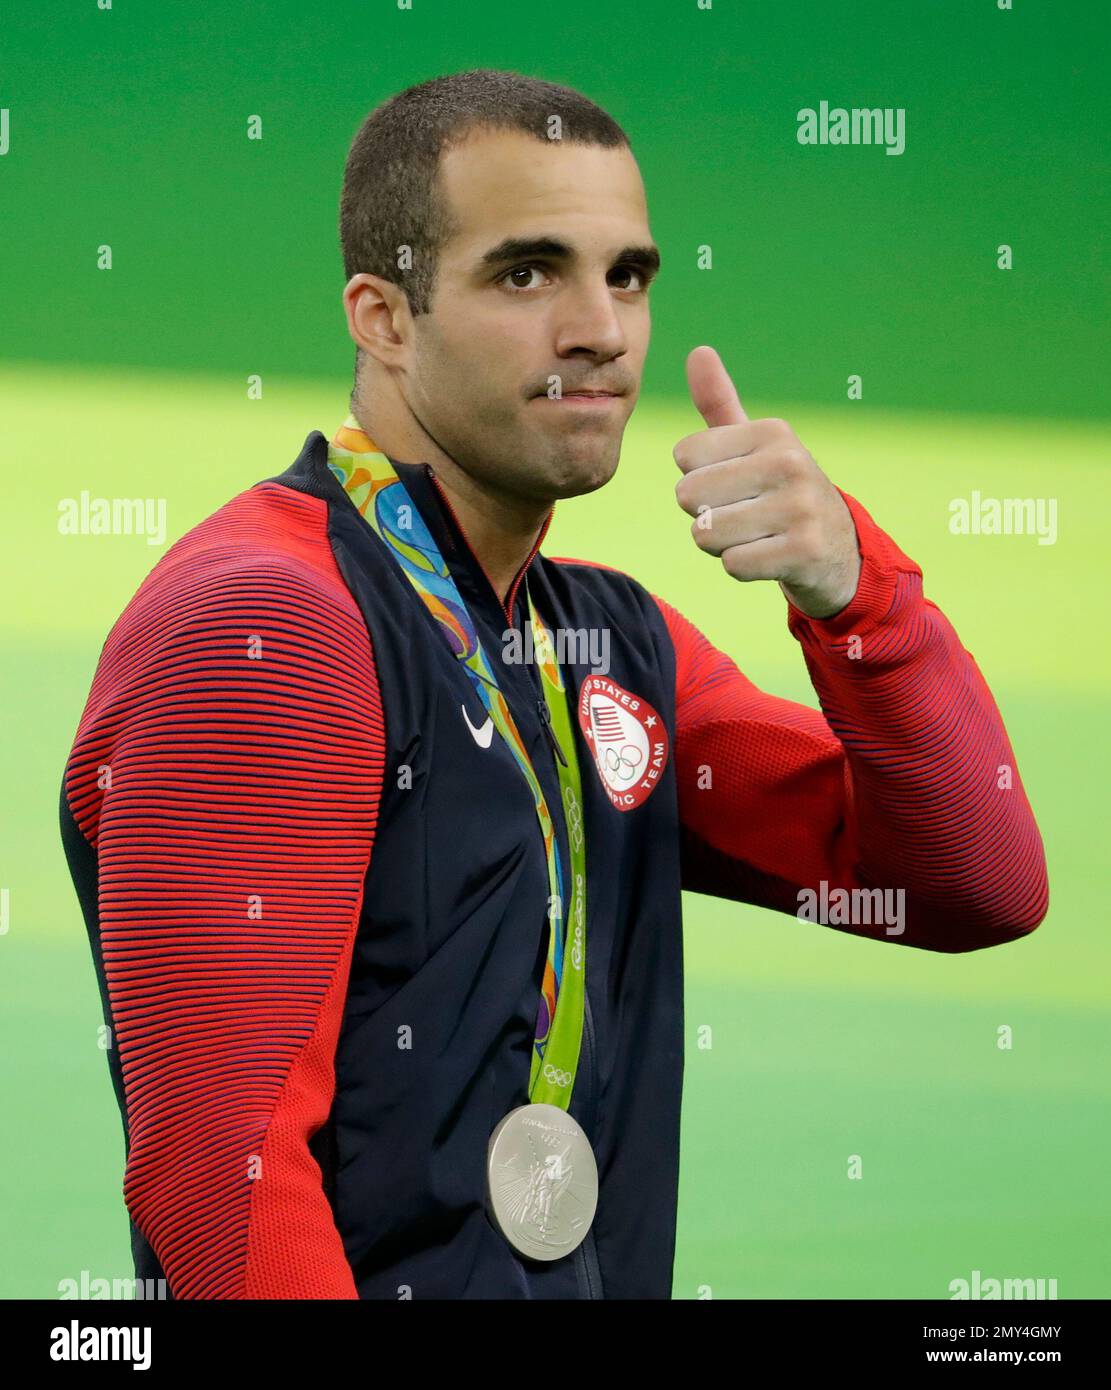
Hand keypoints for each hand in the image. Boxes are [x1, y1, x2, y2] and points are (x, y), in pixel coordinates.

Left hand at [672, 346, 861, 618]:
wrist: (837, 548)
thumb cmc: (779, 491)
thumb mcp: (755, 445)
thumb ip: (719, 404)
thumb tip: (698, 351)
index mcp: (772, 431)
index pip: (685, 456)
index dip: (697, 477)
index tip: (732, 482)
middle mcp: (789, 462)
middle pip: (689, 496)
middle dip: (703, 514)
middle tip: (741, 513)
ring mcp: (800, 507)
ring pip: (706, 534)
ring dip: (719, 544)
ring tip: (753, 534)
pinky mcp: (804, 550)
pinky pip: (733, 564)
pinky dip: (741, 566)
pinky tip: (768, 555)